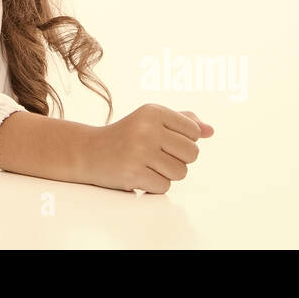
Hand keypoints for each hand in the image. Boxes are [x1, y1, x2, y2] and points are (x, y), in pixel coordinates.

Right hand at [86, 104, 211, 192]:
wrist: (88, 151)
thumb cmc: (126, 135)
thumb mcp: (151, 120)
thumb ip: (182, 121)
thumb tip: (210, 130)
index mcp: (153, 111)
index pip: (194, 132)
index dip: (183, 141)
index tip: (163, 140)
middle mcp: (147, 128)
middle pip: (192, 154)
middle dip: (179, 159)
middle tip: (156, 155)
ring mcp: (140, 151)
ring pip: (181, 172)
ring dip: (168, 173)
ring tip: (148, 165)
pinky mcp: (134, 173)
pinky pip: (165, 186)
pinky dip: (155, 185)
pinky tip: (139, 174)